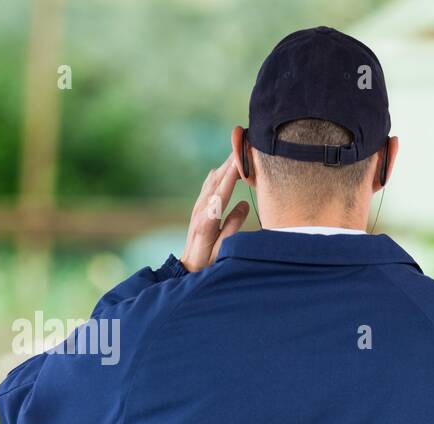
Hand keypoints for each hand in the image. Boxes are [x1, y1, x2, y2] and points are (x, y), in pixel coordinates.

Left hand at [180, 153, 249, 272]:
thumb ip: (234, 226)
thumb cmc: (209, 261)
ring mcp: (197, 209)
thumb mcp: (224, 248)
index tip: (240, 157)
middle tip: (242, 145)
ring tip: (236, 152)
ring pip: (211, 182)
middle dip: (229, 163)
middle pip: (216, 182)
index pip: (222, 192)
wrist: (189, 268)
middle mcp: (200, 211)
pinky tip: (221, 169)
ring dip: (224, 167)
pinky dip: (216, 176)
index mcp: (208, 221)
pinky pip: (207, 187)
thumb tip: (244, 204)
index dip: (232, 174)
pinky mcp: (197, 210)